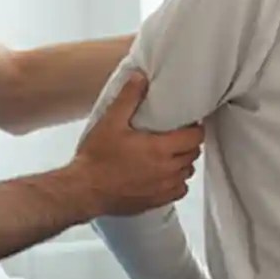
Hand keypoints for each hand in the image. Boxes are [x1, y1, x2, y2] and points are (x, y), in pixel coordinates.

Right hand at [71, 71, 203, 216]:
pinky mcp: (156, 201)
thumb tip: (140, 77)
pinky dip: (176, 181)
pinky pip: (178, 190)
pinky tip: (164, 175)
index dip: (195, 128)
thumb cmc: (97, 158)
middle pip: (193, 154)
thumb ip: (128, 97)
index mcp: (160, 149)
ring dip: (183, 162)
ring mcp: (163, 188)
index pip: (195, 137)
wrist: (84, 190)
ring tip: (170, 153)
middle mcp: (167, 170)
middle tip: (177, 135)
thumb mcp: (110, 122)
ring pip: (187, 172)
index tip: (186, 123)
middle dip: (189, 143)